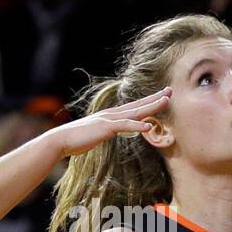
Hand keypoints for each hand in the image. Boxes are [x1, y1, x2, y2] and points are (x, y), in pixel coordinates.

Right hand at [48, 88, 169, 156]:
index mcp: (110, 115)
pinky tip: (149, 126)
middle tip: (170, 91)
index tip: (162, 96)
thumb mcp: (94, 134)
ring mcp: (109, 119)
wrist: (61, 140)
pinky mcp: (105, 127)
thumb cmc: (76, 140)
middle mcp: (111, 114)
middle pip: (138, 104)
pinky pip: (125, 125)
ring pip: (135, 111)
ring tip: (166, 101)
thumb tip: (109, 132)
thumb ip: (104, 131)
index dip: (149, 101)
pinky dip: (137, 124)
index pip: (134, 106)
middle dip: (155, 98)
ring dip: (152, 106)